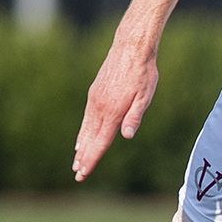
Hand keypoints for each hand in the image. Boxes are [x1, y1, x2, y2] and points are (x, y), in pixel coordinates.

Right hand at [73, 41, 159, 180]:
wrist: (130, 47)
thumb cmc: (143, 73)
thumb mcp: (145, 95)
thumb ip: (135, 116)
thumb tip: (127, 136)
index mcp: (113, 111)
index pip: (100, 142)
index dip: (92, 159)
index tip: (84, 173)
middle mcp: (100, 108)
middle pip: (90, 139)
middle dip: (84, 158)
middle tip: (77, 174)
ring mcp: (95, 100)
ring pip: (86, 129)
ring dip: (81, 146)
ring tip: (76, 160)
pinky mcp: (94, 93)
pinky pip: (86, 118)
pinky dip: (82, 131)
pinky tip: (81, 138)